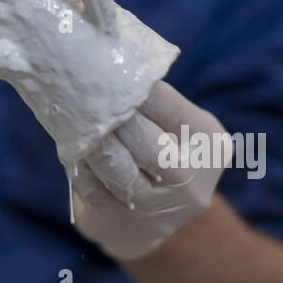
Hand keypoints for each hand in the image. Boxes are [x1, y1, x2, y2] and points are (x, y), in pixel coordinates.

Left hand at [71, 79, 231, 261]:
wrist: (142, 222)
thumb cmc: (157, 151)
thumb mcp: (173, 124)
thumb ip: (153, 99)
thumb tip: (113, 57)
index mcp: (210, 143)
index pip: (171, 109)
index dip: (137, 90)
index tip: (107, 71)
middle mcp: (194, 182)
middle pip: (151, 149)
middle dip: (115, 122)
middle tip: (85, 97)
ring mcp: (160, 210)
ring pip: (119, 172)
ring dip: (92, 144)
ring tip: (74, 121)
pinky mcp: (126, 225)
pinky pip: (95, 191)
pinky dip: (80, 167)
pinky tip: (72, 150)